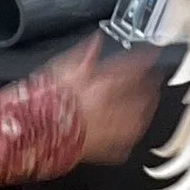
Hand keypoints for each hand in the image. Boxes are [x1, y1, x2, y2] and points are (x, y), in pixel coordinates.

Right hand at [42, 36, 162, 165]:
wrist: (34, 133)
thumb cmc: (45, 102)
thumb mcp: (62, 68)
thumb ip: (84, 54)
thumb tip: (96, 40)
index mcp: (103, 86)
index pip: (133, 68)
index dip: (145, 59)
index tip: (152, 55)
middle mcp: (112, 107)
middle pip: (143, 94)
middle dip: (151, 85)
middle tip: (155, 79)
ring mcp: (111, 130)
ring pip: (140, 118)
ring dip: (147, 108)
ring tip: (150, 102)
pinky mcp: (105, 149)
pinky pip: (125, 144)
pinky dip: (131, 135)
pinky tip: (131, 131)